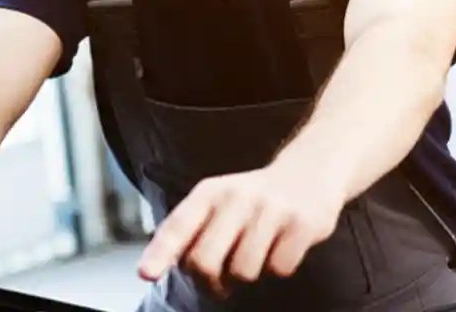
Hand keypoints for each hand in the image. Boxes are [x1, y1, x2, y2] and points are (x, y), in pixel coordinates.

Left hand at [136, 161, 347, 298]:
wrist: (309, 172)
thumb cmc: (251, 201)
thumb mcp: (217, 203)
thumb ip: (191, 233)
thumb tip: (159, 270)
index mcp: (208, 193)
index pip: (177, 226)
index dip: (159, 253)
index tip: (145, 274)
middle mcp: (235, 197)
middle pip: (204, 262)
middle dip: (209, 283)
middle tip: (220, 284)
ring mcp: (270, 210)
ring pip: (243, 273)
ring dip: (247, 277)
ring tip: (256, 254)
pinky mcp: (302, 224)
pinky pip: (279, 270)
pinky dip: (278, 269)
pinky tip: (281, 247)